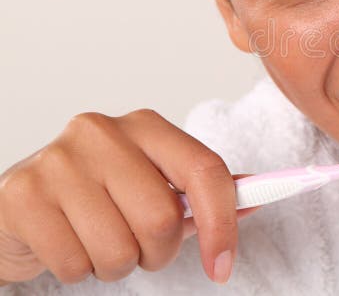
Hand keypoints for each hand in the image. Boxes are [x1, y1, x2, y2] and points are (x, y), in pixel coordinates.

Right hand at [0, 109, 259, 285]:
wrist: (17, 207)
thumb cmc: (95, 197)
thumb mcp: (152, 186)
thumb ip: (201, 193)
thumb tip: (256, 198)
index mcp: (145, 125)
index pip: (205, 169)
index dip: (223, 223)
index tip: (222, 264)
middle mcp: (102, 132)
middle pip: (163, 219)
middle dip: (158, 252)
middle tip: (140, 248)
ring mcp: (58, 160)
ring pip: (119, 249)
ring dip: (117, 264)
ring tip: (98, 243)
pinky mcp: (22, 195)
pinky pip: (75, 263)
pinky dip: (78, 270)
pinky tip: (66, 244)